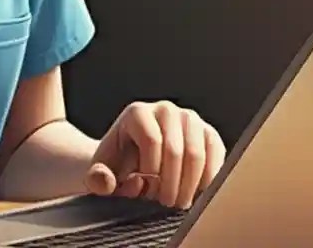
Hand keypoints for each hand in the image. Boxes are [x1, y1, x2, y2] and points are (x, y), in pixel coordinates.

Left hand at [83, 100, 226, 209]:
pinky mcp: (207, 132)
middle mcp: (165, 109)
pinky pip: (215, 154)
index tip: (148, 189)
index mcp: (137, 113)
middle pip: (176, 149)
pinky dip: (209, 178)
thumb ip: (97, 178)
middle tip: (167, 203)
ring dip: (191, 184)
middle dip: (172, 183)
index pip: (152, 141)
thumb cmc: (117, 165)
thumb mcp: (101, 172)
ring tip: (180, 201)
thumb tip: (105, 181)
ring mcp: (189, 118)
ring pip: (198, 153)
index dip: (152, 171)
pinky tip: (197, 193)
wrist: (132, 158)